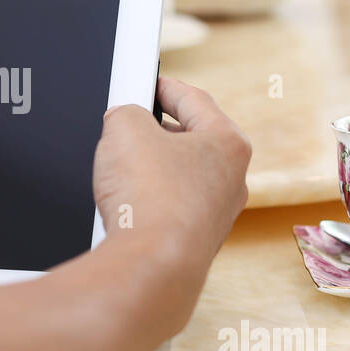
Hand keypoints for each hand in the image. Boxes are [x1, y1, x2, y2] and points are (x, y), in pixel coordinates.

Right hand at [92, 77, 250, 303]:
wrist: (150, 266)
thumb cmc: (150, 198)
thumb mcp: (124, 128)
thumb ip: (125, 112)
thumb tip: (125, 122)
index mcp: (228, 142)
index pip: (193, 99)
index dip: (162, 86)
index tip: (145, 83)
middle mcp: (231, 180)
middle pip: (188, 140)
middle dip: (152, 133)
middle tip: (123, 129)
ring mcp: (214, 215)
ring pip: (178, 178)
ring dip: (148, 171)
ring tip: (118, 172)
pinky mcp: (193, 243)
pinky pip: (167, 210)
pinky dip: (146, 204)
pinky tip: (124, 208)